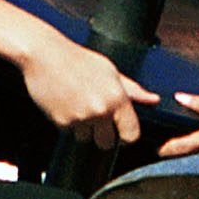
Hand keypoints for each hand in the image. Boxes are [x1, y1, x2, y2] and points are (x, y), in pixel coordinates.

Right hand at [18, 36, 157, 149]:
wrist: (45, 55)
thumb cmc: (78, 60)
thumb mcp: (110, 71)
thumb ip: (133, 90)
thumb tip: (153, 100)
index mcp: (117, 98)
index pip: (131, 134)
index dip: (126, 137)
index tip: (120, 133)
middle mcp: (101, 110)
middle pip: (107, 143)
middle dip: (101, 135)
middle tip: (94, 116)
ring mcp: (81, 118)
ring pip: (86, 138)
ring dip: (82, 128)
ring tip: (76, 103)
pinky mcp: (61, 122)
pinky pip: (69, 132)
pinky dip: (67, 122)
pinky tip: (64, 102)